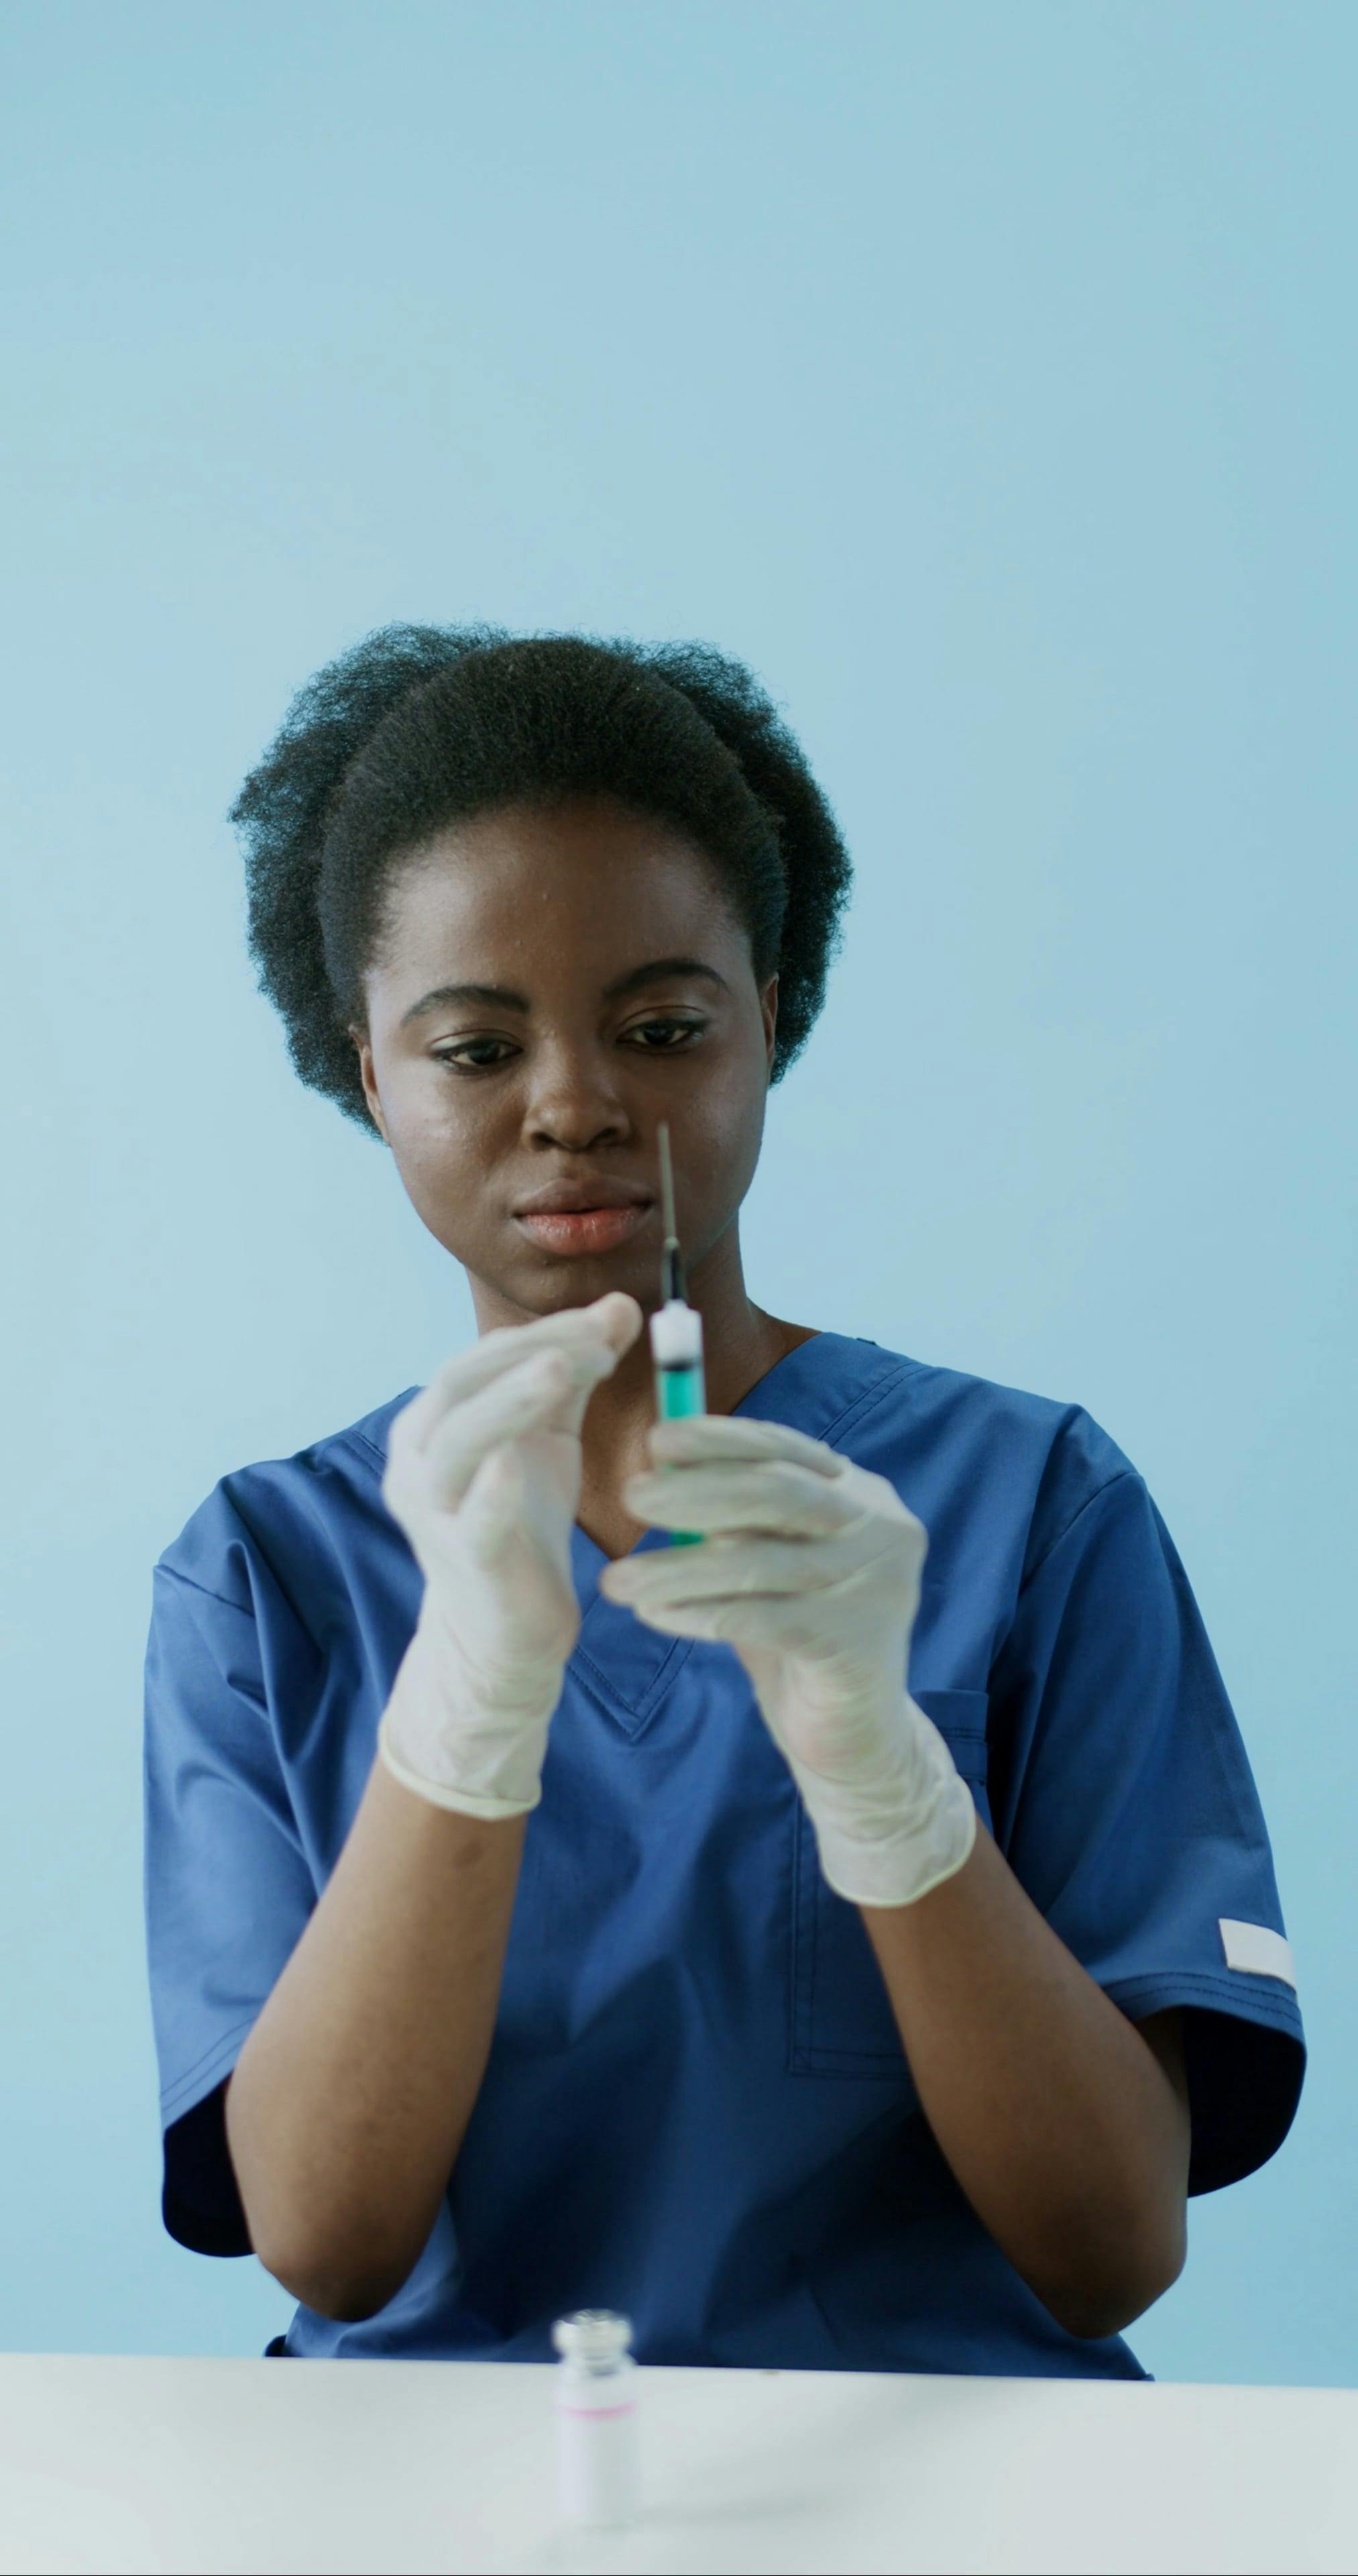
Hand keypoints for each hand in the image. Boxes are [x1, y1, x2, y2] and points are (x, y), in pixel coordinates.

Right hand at [379, 1292, 641, 1816]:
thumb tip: (623, 1304)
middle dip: (525, 1354)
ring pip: (456, 1443)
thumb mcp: (551, 1436)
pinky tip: (513, 1466)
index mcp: (436, 1420)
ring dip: (507, 1400)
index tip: (608, 1322)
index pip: (482, 1358)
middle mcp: (419, 1458)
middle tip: (590, 1337)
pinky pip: (470, 1521)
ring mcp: (433, 1511)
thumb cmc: (521, 1520)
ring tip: (559, 1367)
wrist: (503, 1628)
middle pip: (460, 1385)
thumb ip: (579, 1372)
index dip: (543, 1333)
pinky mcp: (463, 1560)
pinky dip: (489, 1492)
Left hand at [600, 1414, 975, 1905]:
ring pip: (761, 1562)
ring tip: (616, 1580)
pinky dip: (699, 1613)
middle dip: (698, 1490)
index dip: (722, 1439)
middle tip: (632, 1496)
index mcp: (860, 1495)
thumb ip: (735, 1519)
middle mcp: (881, 1528)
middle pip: (779, 1493)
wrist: (854, 1734)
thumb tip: (661, 1469)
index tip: (660, 1439)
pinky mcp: (856, 1642)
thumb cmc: (797, 1634)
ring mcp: (876, 1585)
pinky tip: (654, 1615)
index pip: (787, 1450)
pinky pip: (761, 1618)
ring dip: (678, 1567)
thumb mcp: (768, 1562)